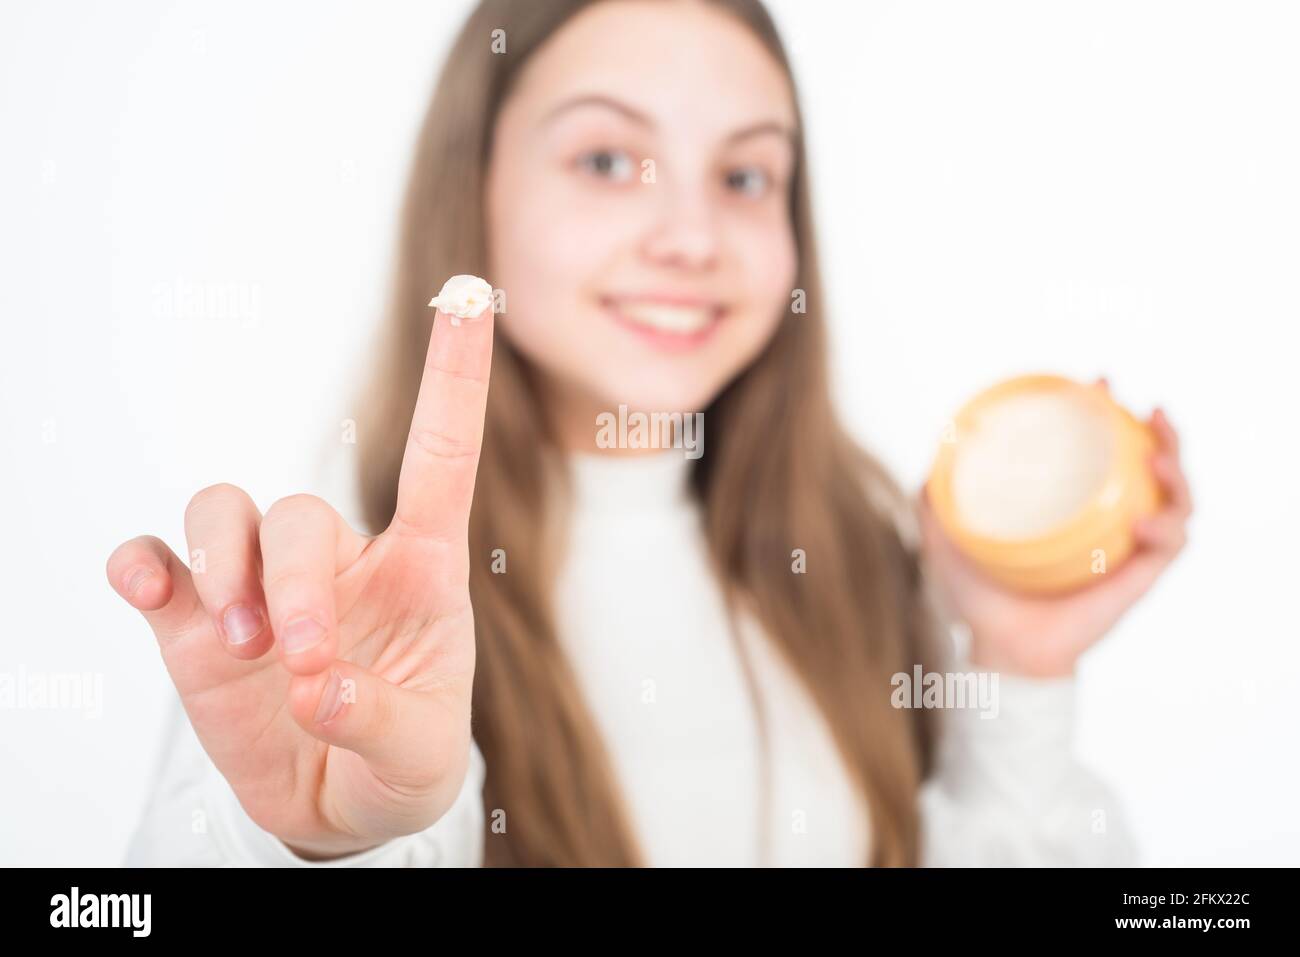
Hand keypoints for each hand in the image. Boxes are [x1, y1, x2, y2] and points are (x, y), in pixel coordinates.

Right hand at [106, 304, 492, 858]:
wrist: (340, 809)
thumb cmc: (402, 761)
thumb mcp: (419, 756)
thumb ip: (377, 718)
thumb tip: (314, 687)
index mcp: (419, 571)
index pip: (440, 456)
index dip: (454, 376)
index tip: (473, 294)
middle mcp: (338, 562)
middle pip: (298, 513)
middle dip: (291, 583)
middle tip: (300, 662)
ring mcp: (261, 587)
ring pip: (224, 512)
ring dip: (220, 567)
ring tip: (244, 647)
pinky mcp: (197, 625)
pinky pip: (155, 564)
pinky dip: (144, 565)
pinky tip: (147, 590)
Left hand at [917, 380, 1191, 677]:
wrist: (995, 649)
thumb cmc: (977, 597)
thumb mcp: (948, 537)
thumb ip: (936, 497)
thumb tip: (934, 451)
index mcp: (1073, 509)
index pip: (1104, 454)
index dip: (1110, 416)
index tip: (1100, 383)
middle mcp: (1106, 524)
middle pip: (1155, 470)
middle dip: (1164, 435)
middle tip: (1151, 413)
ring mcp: (1126, 551)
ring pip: (1177, 502)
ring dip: (1178, 475)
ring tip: (1157, 457)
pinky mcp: (1137, 581)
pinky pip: (1170, 549)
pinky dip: (1167, 530)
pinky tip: (1146, 523)